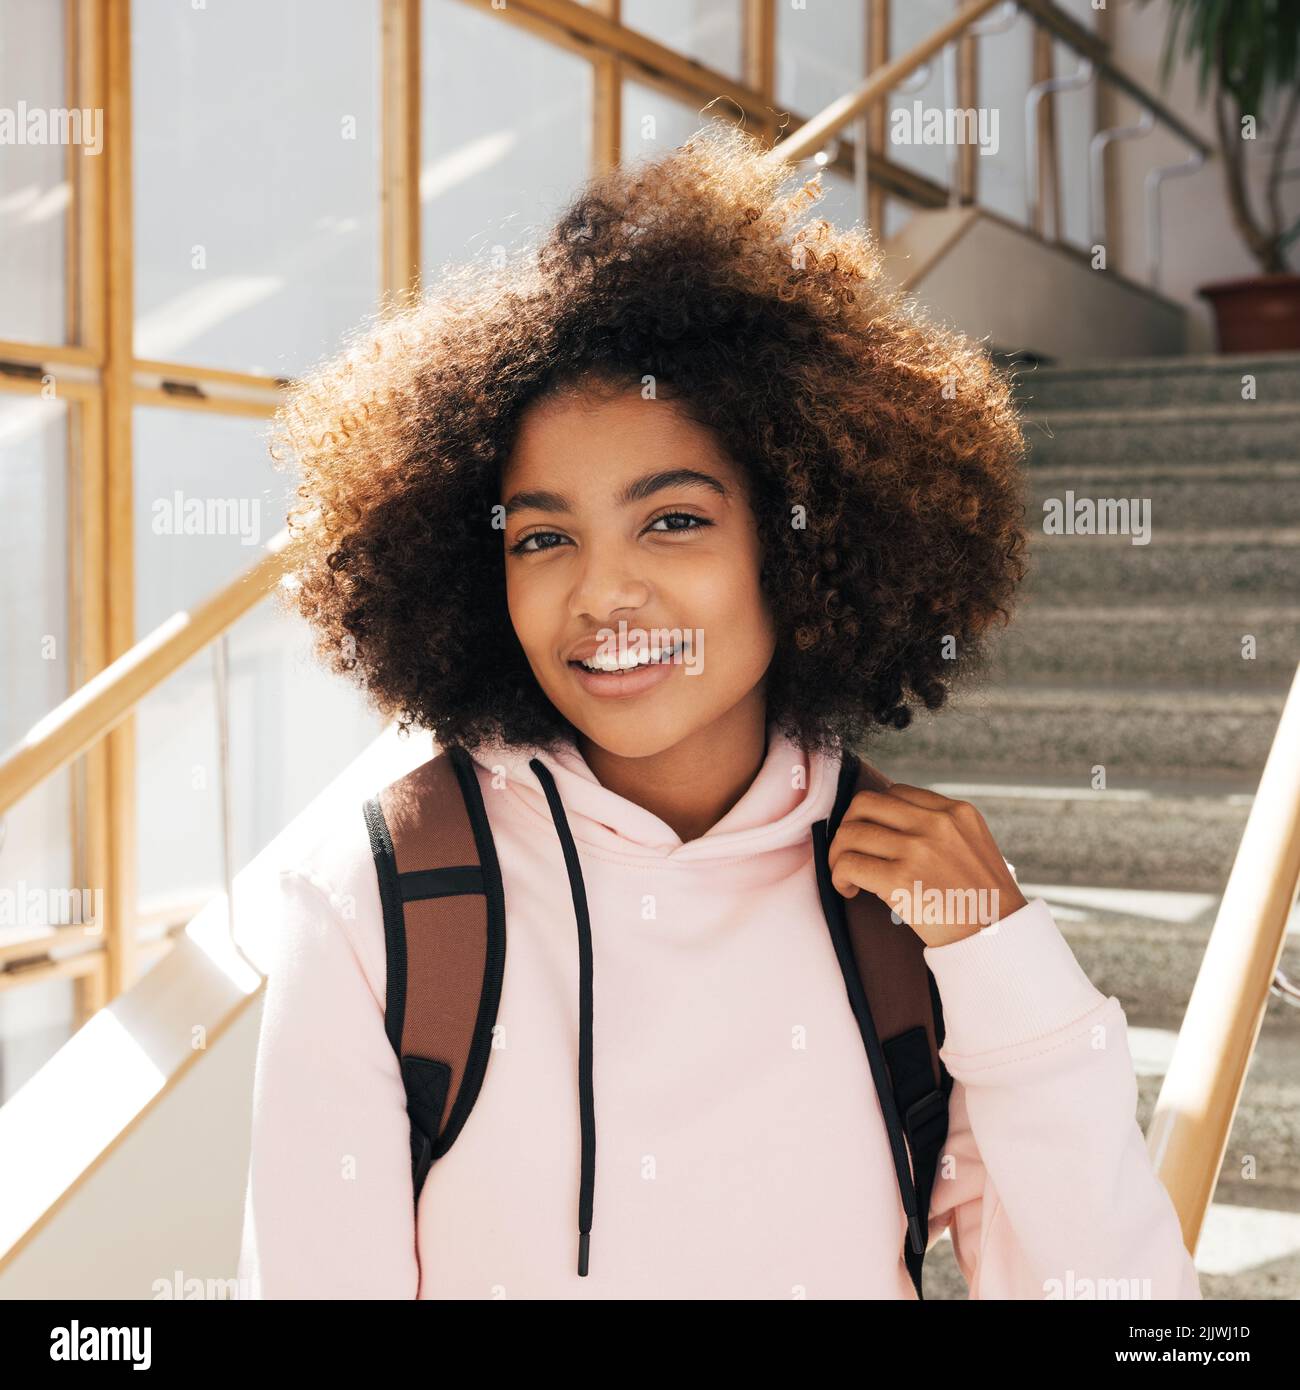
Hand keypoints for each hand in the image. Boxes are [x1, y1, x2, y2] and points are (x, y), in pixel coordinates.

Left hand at [827, 779, 1027, 948]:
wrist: (1000, 939)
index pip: (895, 793)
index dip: (875, 815)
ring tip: (848, 876)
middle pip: (864, 804)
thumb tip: (889, 827)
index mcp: (955, 811)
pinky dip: (839, 877)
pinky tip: (849, 891)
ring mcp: (918, 849)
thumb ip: (940, 829)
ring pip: (850, 832)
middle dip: (848, 827)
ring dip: (839, 854)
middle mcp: (936, 823)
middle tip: (849, 853)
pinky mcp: (901, 879)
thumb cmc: (982, 900)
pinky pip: (849, 864)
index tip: (872, 839)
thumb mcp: (973, 846)